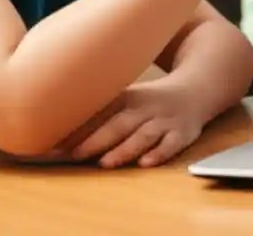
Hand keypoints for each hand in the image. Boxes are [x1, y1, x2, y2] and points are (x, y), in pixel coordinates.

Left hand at [55, 78, 204, 168]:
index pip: (101, 111)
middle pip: (120, 124)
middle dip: (97, 139)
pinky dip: (160, 154)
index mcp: (128, 97)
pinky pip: (172, 144)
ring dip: (125, 149)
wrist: (196, 89)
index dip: (79, 127)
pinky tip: (146, 163)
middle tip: (75, 154)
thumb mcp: (127, 98)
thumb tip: (60, 136)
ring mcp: (165, 121)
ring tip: (106, 162)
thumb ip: (100, 114)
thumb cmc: (151, 102)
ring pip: (144, 135)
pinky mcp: (183, 133)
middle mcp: (146, 108)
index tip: (56, 142)